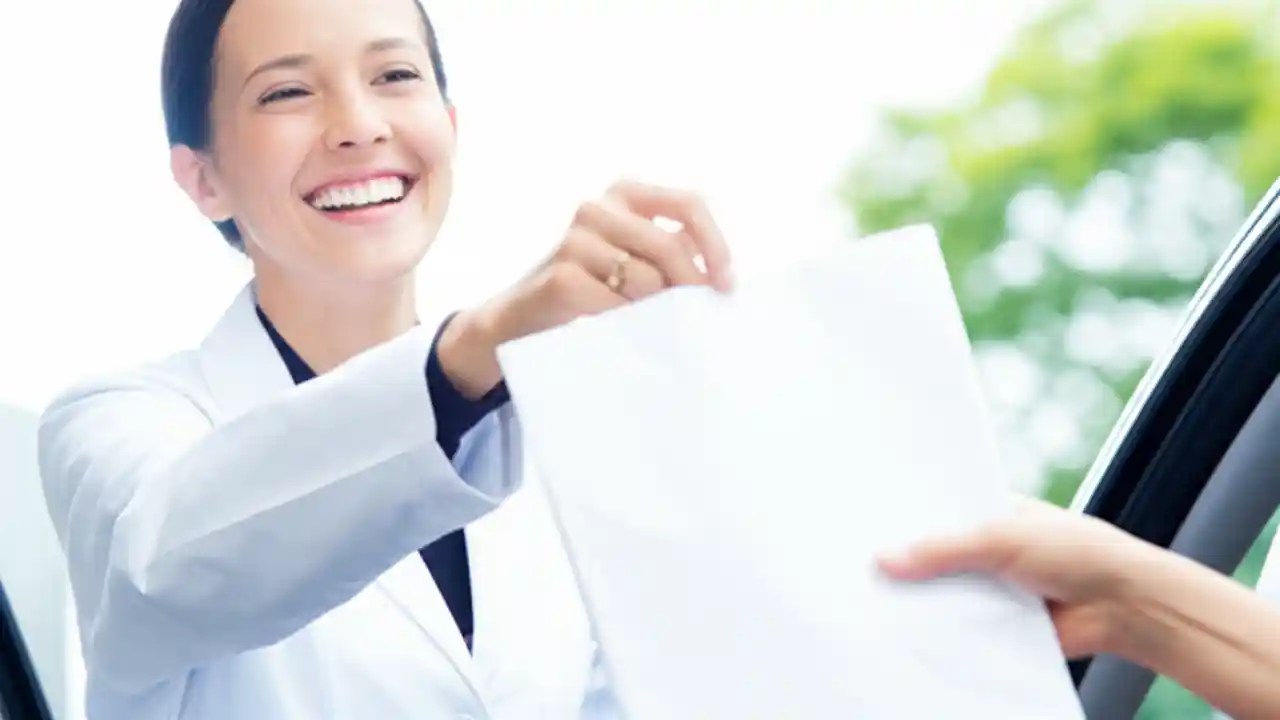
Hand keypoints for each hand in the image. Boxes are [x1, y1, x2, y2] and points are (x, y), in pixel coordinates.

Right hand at [438, 179, 732, 397]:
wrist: (519, 318)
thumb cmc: (590, 288)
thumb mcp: (635, 259)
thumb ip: (672, 253)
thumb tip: (723, 278)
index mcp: (625, 194)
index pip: (688, 204)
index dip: (715, 243)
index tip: (725, 284)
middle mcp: (598, 208)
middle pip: (668, 246)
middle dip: (691, 287)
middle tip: (701, 318)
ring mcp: (575, 240)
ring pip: (646, 281)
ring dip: (659, 311)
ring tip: (654, 327)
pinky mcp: (561, 276)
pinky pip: (617, 306)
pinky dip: (630, 325)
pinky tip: (625, 335)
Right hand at [877, 498, 1153, 658]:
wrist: (1126, 607)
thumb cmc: (1080, 552)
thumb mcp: (1001, 538)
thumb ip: (942, 550)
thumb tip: (887, 559)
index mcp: (988, 512)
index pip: (932, 512)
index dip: (899, 518)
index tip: (861, 523)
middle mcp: (985, 550)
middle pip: (930, 556)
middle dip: (904, 563)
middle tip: (862, 565)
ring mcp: (989, 589)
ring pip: (941, 595)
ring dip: (920, 600)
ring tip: (873, 600)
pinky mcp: (995, 626)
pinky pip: (958, 629)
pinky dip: (941, 632)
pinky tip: (910, 632)